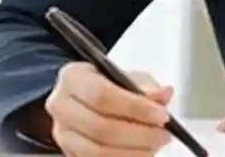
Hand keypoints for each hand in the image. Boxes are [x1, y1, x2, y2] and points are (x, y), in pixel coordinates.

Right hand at [44, 62, 174, 155]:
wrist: (84, 101)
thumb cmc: (106, 86)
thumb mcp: (126, 76)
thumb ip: (145, 85)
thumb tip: (163, 94)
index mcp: (72, 78)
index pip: (102, 95)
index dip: (134, 108)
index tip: (161, 114)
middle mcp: (61, 106)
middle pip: (100, 127)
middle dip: (138, 134)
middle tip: (163, 134)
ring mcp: (62, 134)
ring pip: (97, 151)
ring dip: (133, 151)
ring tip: (155, 145)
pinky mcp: (70, 153)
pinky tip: (141, 153)